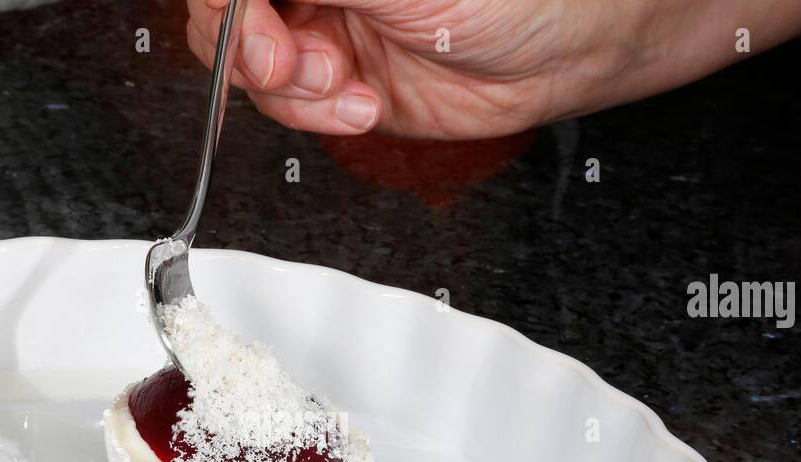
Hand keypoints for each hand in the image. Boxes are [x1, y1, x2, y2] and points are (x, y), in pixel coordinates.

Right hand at [185, 0, 800, 139]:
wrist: (573, 50)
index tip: (250, 24)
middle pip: (227, 8)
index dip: (228, 3)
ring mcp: (324, 18)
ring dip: (284, 83)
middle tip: (283, 58)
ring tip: (342, 85)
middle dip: (247, 41)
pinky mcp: (340, 77)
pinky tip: (359, 103)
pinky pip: (289, 101)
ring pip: (248, 58)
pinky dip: (311, 112)